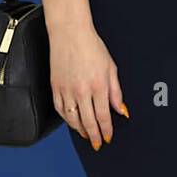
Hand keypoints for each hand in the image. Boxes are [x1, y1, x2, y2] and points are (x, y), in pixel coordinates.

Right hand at [49, 19, 128, 147]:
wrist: (70, 33)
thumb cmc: (92, 47)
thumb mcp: (111, 68)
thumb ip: (116, 91)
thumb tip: (121, 110)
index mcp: (98, 85)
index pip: (103, 116)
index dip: (106, 130)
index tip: (108, 138)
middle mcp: (82, 90)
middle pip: (88, 121)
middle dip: (94, 135)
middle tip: (97, 143)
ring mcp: (66, 90)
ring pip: (73, 119)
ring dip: (80, 130)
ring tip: (86, 135)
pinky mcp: (55, 87)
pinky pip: (60, 110)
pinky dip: (67, 120)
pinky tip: (72, 122)